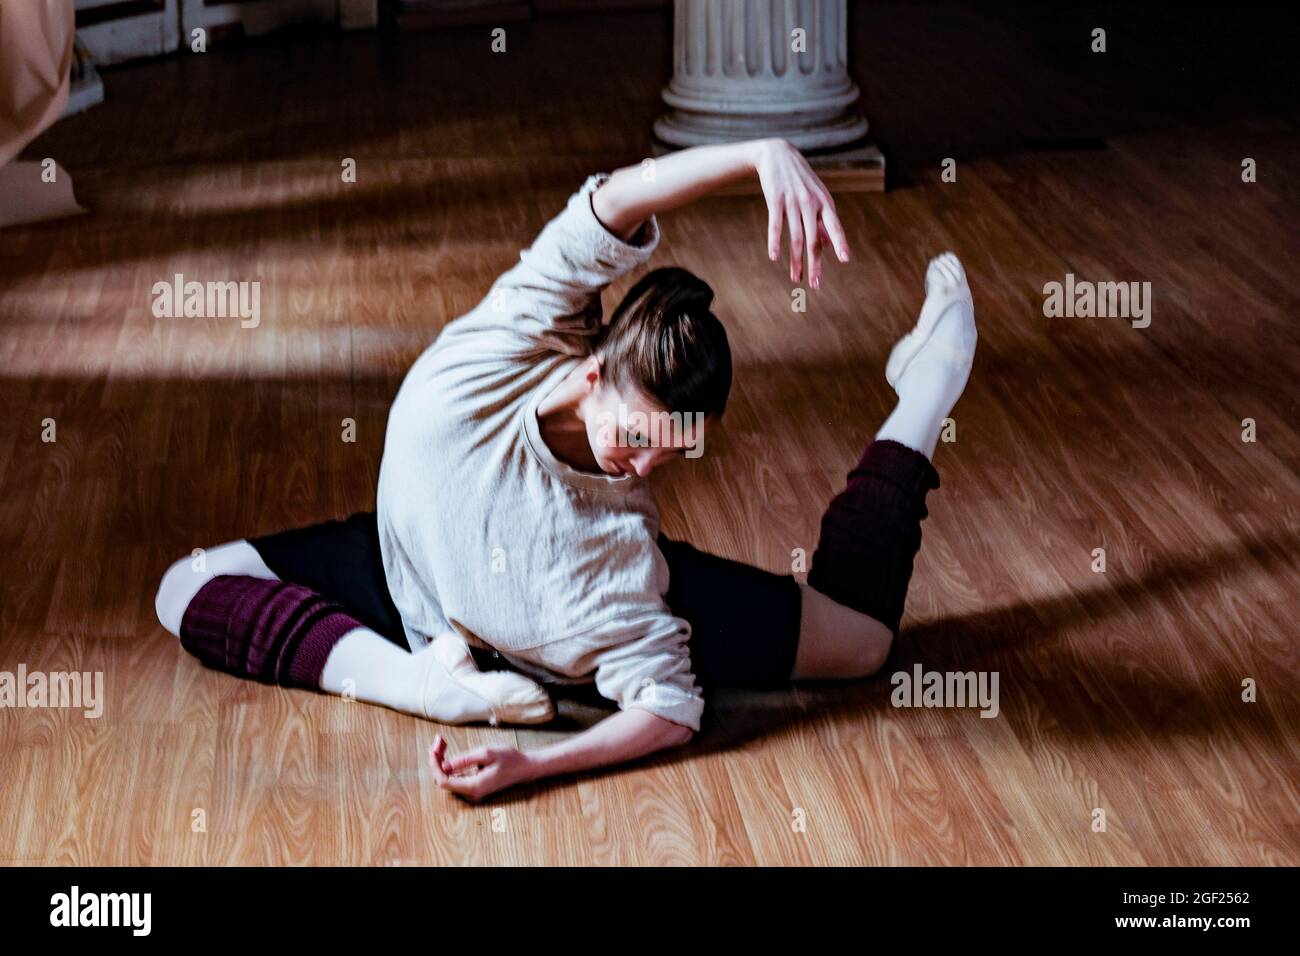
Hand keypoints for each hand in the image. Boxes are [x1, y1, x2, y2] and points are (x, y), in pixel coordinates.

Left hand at [429, 734, 534, 801]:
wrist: (524, 768)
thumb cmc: (509, 759)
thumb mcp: (487, 754)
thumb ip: (465, 760)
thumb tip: (445, 765)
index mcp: (473, 787)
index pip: (444, 781)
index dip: (435, 766)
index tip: (433, 749)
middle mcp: (470, 793)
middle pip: (443, 779)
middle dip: (437, 760)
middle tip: (439, 740)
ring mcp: (471, 791)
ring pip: (447, 777)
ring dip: (442, 760)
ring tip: (441, 742)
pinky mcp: (473, 786)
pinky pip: (455, 777)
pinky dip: (449, 764)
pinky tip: (446, 751)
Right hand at [754, 138, 850, 287]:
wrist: (777, 154)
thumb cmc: (799, 179)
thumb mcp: (815, 196)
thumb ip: (821, 221)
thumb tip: (827, 246)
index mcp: (824, 202)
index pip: (835, 227)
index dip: (840, 243)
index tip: (845, 260)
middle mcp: (811, 202)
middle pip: (814, 238)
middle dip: (814, 263)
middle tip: (814, 284)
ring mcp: (793, 201)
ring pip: (796, 237)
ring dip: (795, 260)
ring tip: (795, 278)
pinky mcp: (775, 199)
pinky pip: (775, 225)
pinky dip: (774, 242)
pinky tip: (774, 257)